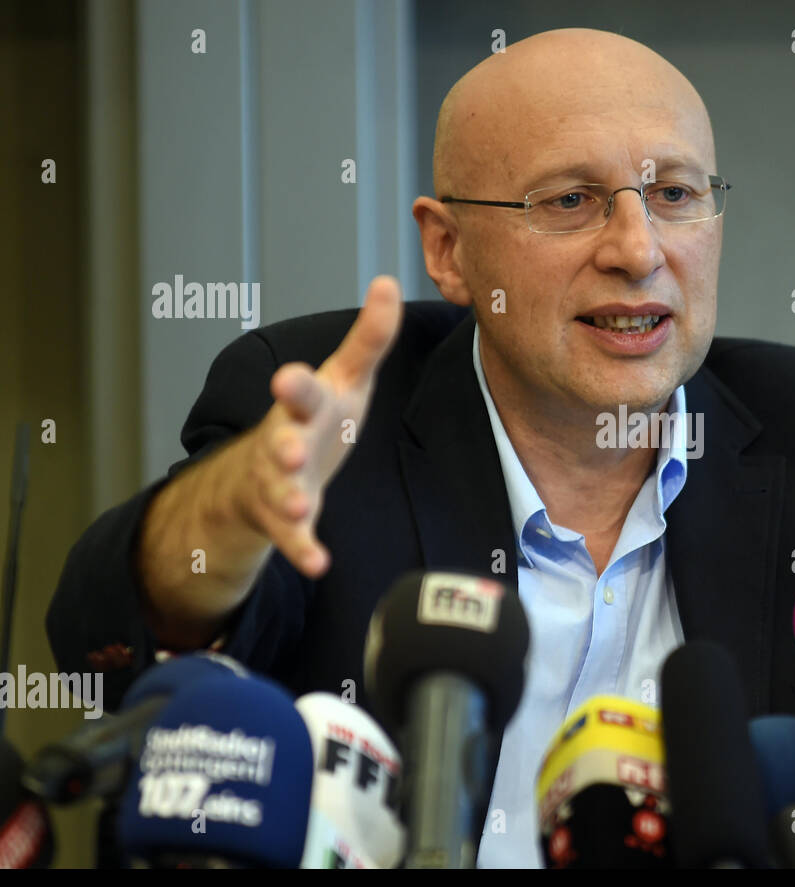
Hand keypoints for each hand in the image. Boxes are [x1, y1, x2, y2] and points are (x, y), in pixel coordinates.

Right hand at [237, 275, 402, 577]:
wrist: (272, 470)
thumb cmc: (316, 416)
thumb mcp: (345, 377)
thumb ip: (369, 338)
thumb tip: (390, 283)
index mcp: (304, 404)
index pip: (300, 390)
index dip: (295, 384)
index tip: (287, 376)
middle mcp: (284, 441)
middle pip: (280, 442)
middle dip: (283, 444)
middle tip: (289, 448)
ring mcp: (280, 482)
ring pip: (278, 491)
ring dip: (288, 499)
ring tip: (298, 506)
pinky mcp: (286, 521)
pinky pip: (292, 538)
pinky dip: (303, 550)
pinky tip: (318, 563)